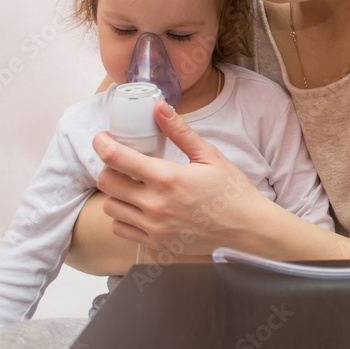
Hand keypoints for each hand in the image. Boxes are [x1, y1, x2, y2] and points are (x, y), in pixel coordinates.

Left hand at [93, 100, 267, 256]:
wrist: (247, 229)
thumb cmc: (232, 191)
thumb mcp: (209, 156)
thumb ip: (180, 131)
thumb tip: (159, 106)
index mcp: (167, 178)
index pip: (116, 158)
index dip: (102, 143)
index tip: (104, 138)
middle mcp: (155, 204)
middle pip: (105, 182)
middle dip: (108, 167)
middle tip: (121, 162)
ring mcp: (154, 226)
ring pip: (110, 206)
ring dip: (116, 193)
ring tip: (133, 185)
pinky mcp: (156, 242)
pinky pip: (120, 228)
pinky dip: (123, 216)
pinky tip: (140, 207)